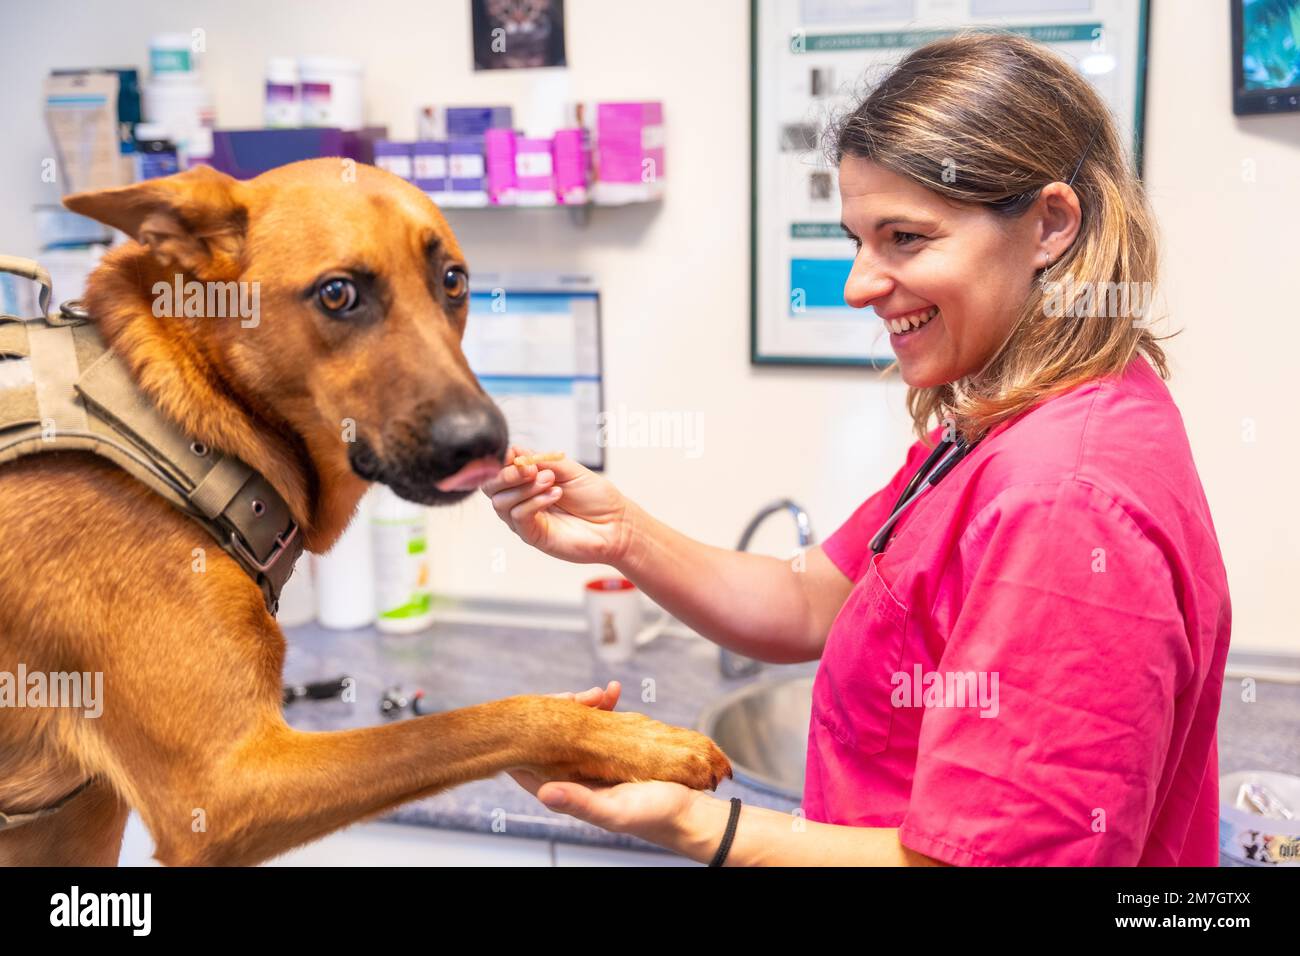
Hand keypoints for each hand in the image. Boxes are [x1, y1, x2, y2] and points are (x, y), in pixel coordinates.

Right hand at [481, 445, 634, 564]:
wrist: (616, 524)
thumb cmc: (597, 498)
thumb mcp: (570, 470)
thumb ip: (543, 461)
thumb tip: (516, 451)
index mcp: (529, 481)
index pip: (499, 469)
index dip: (503, 461)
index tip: (518, 456)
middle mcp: (522, 500)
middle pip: (491, 488)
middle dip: (506, 475)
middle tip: (531, 470)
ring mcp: (526, 519)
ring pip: (501, 503)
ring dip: (524, 488)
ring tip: (551, 483)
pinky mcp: (533, 536)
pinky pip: (518, 518)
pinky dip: (533, 503)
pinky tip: (554, 495)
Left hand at [509, 681, 703, 852]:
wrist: (689, 811)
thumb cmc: (653, 817)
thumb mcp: (615, 812)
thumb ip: (579, 803)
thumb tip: (543, 792)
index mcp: (570, 792)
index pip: (531, 767)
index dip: (527, 741)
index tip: (538, 714)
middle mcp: (578, 775)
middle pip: (551, 740)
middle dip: (558, 712)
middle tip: (575, 695)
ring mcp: (596, 760)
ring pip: (575, 728)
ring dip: (582, 705)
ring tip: (598, 693)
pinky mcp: (616, 748)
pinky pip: (602, 722)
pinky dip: (605, 706)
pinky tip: (613, 692)